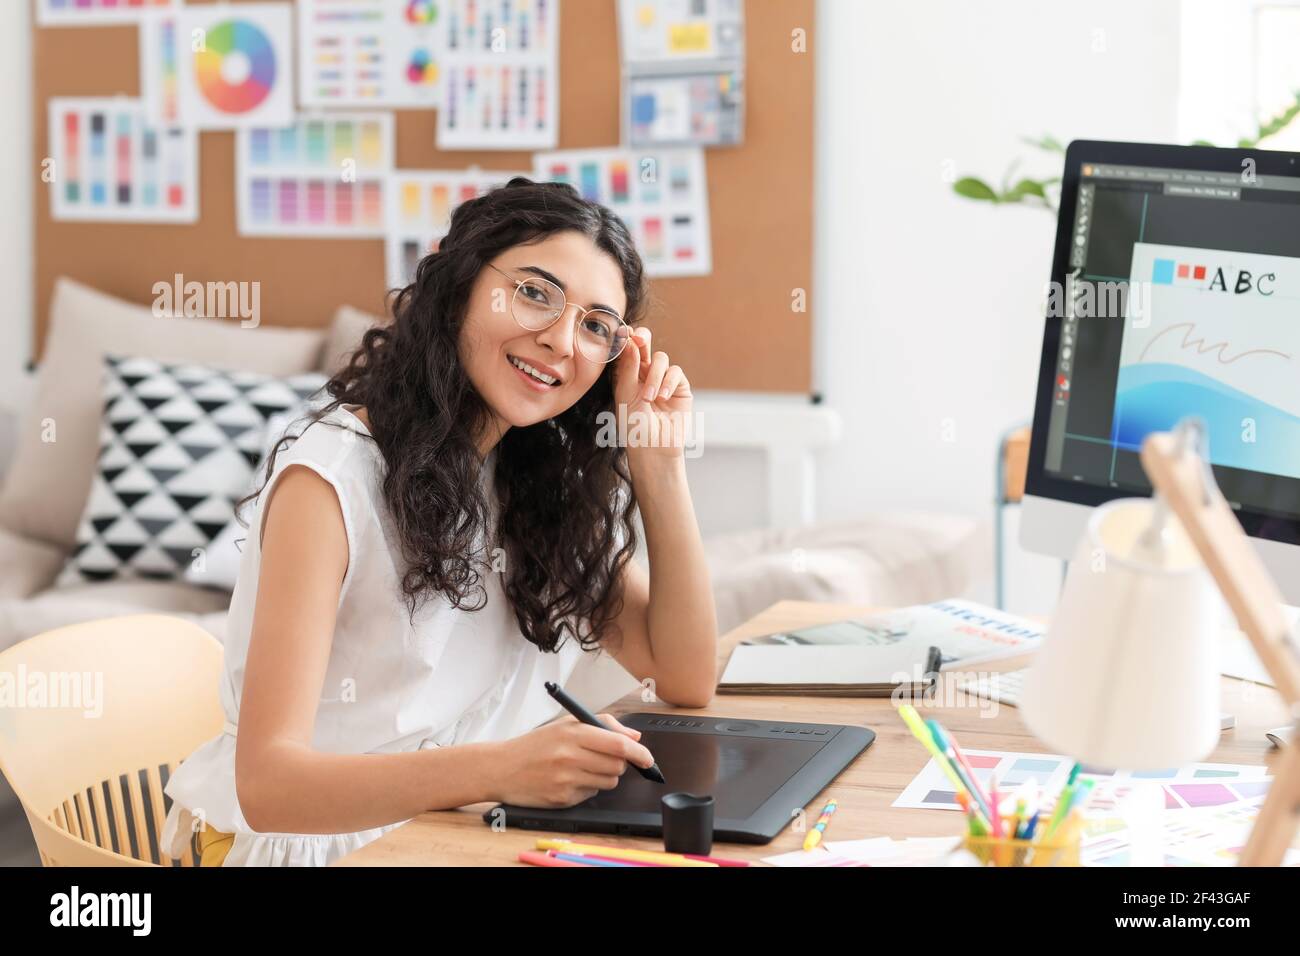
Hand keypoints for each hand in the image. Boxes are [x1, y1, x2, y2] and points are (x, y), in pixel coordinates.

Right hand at [490, 713, 654, 807]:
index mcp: (572, 733)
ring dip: (604, 776)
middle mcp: (570, 757)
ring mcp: (566, 780)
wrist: (501, 768)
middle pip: (617, 766)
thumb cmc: (535, 745)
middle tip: (606, 758)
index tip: (648, 758)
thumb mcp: (565, 724)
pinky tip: (569, 779)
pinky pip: (591, 795)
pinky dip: (587, 788)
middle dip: (619, 764)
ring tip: (584, 768)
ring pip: (608, 782)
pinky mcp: (562, 799)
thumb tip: (634, 736)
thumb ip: (602, 725)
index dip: (639, 752)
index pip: (618, 744)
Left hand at [612, 327, 693, 459]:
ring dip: (654, 376)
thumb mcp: (626, 394)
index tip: (623, 332)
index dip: (626, 338)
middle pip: (645, 344)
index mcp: (627, 373)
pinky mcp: (680, 387)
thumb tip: (632, 340)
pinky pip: (675, 372)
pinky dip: (668, 382)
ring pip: (661, 359)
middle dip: (642, 338)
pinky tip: (662, 398)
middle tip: (639, 339)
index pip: (627, 349)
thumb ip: (628, 367)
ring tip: (649, 398)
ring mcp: (663, 379)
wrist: (653, 448)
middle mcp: (645, 373)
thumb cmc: (634, 425)